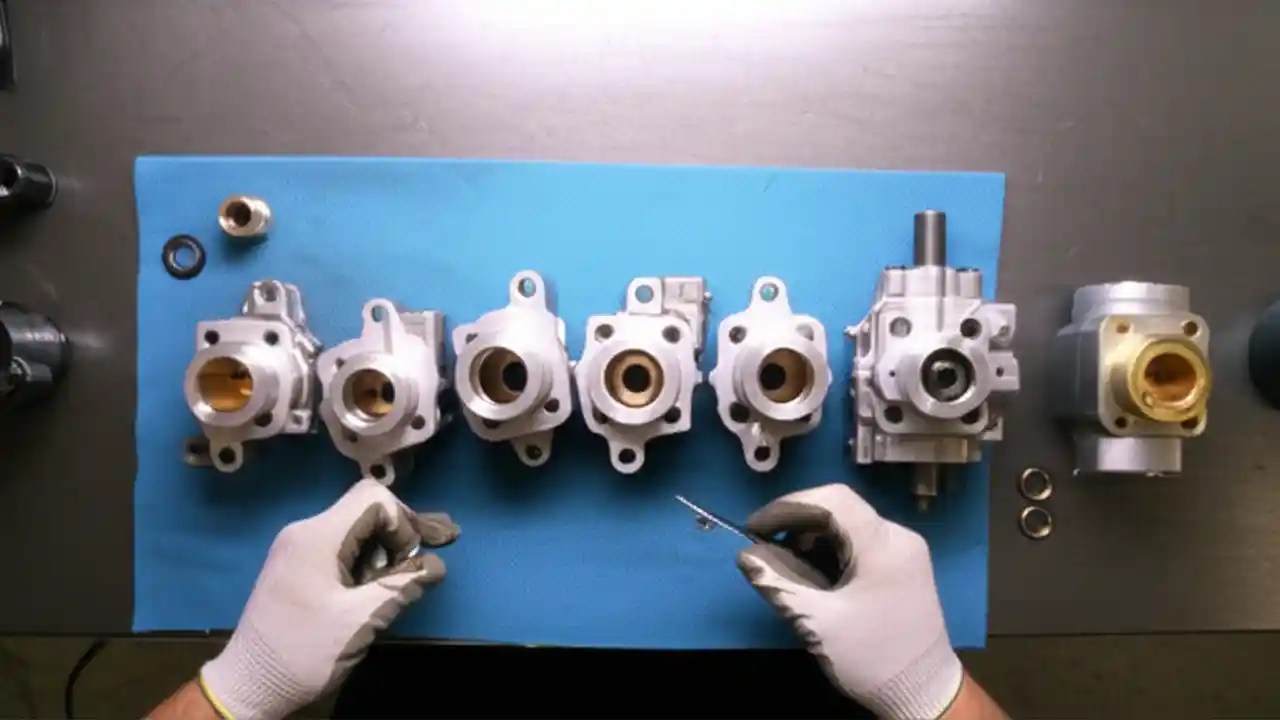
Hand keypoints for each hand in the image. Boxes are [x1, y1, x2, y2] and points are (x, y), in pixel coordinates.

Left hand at [199, 479, 459, 719]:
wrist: (249, 685)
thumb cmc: (304, 651)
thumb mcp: (360, 620)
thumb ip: (401, 586)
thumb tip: (437, 566)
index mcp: (318, 537)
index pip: (373, 499)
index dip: (403, 522)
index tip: (411, 561)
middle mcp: (305, 531)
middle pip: (365, 508)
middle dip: (401, 531)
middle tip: (432, 555)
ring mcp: (296, 548)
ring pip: (353, 528)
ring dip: (383, 548)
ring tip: (404, 577)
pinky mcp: (295, 566)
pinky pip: (338, 546)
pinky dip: (364, 558)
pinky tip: (379, 580)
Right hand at [737, 484, 961, 719]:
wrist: (924, 694)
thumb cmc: (872, 656)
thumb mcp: (817, 623)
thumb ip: (777, 582)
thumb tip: (745, 555)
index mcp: (883, 544)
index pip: (832, 500)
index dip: (787, 506)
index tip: (754, 527)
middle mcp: (899, 537)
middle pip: (840, 509)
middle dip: (796, 522)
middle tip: (763, 545)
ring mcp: (905, 551)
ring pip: (849, 525)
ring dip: (812, 537)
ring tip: (783, 562)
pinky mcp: (903, 566)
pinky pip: (860, 542)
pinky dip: (831, 550)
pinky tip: (811, 572)